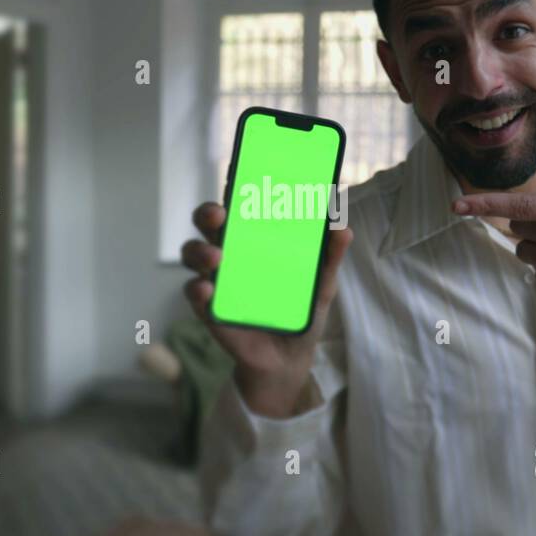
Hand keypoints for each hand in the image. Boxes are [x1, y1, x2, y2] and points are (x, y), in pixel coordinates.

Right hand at [181, 202, 353, 417]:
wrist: (290, 359)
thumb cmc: (301, 312)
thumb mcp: (322, 284)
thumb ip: (331, 258)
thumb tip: (344, 228)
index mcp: (253, 240)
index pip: (238, 206)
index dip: (233, 188)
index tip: (238, 176)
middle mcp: (228, 254)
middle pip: (206, 224)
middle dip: (207, 213)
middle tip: (220, 214)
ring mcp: (215, 280)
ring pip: (192, 253)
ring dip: (199, 251)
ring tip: (217, 257)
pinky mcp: (209, 310)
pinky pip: (194, 295)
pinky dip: (197, 291)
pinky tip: (207, 290)